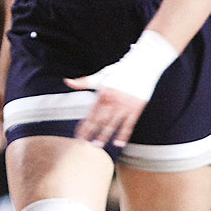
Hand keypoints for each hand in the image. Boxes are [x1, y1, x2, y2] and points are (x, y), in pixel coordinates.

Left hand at [63, 31, 174, 147]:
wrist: (143, 65)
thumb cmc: (120, 71)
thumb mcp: (100, 76)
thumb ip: (83, 82)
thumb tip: (67, 81)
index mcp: (103, 95)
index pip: (90, 114)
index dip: (84, 126)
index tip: (78, 136)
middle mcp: (113, 102)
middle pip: (100, 121)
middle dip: (91, 133)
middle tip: (84, 145)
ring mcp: (125, 106)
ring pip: (113, 124)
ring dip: (105, 136)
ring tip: (98, 146)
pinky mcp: (137, 109)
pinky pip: (129, 125)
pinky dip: (124, 135)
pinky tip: (119, 144)